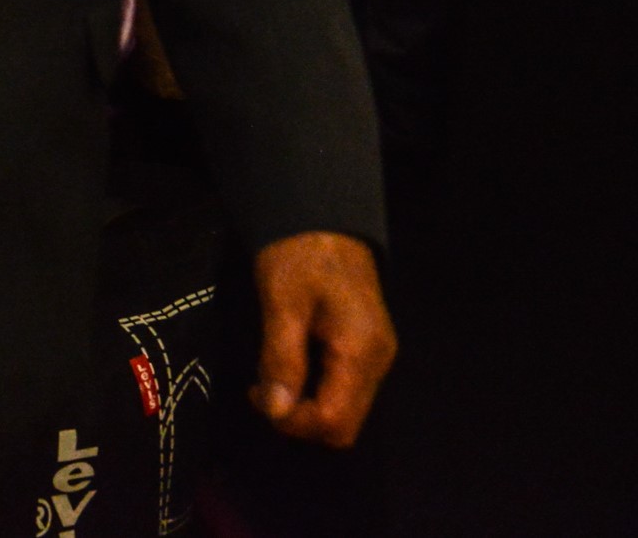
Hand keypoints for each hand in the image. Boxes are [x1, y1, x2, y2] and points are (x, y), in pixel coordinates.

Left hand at [251, 231, 394, 446]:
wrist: (322, 214)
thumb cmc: (300, 252)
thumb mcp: (282, 300)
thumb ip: (281, 357)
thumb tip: (276, 410)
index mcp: (361, 352)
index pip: (335, 422)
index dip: (295, 422)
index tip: (259, 396)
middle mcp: (378, 362)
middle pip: (344, 424)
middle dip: (300, 418)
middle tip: (262, 389)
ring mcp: (376, 356)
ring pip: (344, 409)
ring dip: (305, 404)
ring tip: (271, 377)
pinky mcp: (366, 348)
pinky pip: (343, 387)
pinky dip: (315, 387)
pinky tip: (289, 365)